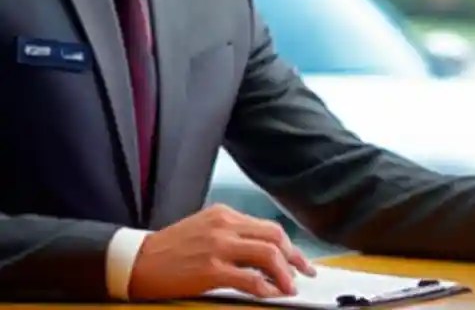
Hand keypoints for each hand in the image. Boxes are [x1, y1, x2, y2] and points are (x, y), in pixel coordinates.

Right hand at [129, 204, 315, 299]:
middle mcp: (225, 225)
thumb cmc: (170, 250)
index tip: (299, 261)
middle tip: (304, 274)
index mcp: (225, 214)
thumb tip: (266, 256)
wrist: (136, 261)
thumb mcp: (205, 231)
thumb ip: (234, 236)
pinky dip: (265, 287)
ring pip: (268, 254)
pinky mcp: (210, 269)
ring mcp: (218, 246)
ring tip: (290, 287)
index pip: (268, 227)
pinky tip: (270, 294)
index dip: (289, 246)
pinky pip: (249, 278)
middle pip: (275, 236)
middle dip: (294, 257)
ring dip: (285, 273)